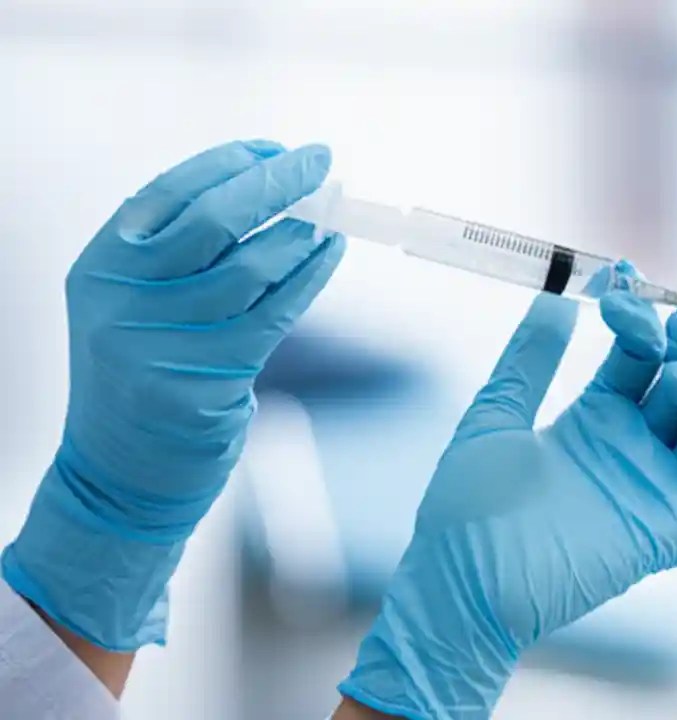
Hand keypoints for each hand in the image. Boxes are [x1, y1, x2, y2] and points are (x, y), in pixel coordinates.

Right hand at [2, 140, 345, 649]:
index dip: (227, 162)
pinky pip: (274, 314)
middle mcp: (121, 301)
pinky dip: (310, 276)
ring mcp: (161, 344)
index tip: (275, 145)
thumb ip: (183, 254)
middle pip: (213, 220)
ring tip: (334, 211)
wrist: (123, 472)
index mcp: (101, 267)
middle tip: (321, 158)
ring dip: (302, 233)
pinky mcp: (204, 382)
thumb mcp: (137, 306)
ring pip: (251, 268)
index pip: (169, 192)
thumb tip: (273, 188)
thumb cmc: (148, 373)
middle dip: (276, 181)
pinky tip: (332, 252)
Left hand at [339, 282, 676, 718]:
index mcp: (596, 420)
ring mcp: (654, 496)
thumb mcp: (494, 417)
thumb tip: (557, 296)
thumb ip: (529, 359)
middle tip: (673, 320)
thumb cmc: (465, 512)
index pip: (642, 356)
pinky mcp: (665, 541)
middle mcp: (634, 453)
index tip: (619, 279)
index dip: (640, 316)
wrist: (458, 586)